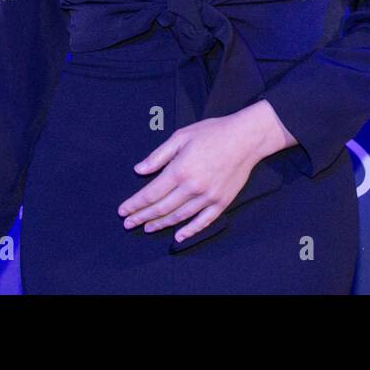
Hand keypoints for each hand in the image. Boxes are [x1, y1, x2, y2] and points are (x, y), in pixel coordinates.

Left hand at [117, 109, 268, 243]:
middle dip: (142, 217)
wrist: (246, 138)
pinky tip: (178, 236)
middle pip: (161, 208)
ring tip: (147, 228)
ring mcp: (208, 197)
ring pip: (179, 217)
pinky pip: (203, 222)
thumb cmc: (212, 133)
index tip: (123, 211)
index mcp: (180, 170)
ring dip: (161, 224)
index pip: (151, 194)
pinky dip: (190, 231)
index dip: (135, 205)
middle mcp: (193, 187)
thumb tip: (139, 170)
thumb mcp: (181, 136)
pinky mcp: (221, 202)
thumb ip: (159, 156)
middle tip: (128, 224)